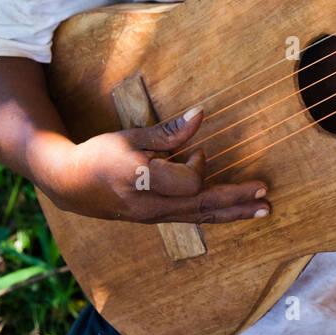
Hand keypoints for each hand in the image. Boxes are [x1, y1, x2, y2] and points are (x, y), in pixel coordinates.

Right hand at [39, 108, 271, 223]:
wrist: (69, 185)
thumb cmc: (99, 154)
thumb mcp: (132, 136)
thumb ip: (169, 132)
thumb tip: (201, 115)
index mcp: (143, 181)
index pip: (189, 181)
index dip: (199, 163)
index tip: (196, 150)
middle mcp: (150, 206)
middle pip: (203, 205)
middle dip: (237, 200)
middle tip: (266, 196)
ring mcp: (153, 217)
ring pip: (200, 217)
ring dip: (233, 212)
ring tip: (263, 210)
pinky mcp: (154, 220)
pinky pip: (191, 218)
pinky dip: (214, 213)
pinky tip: (233, 210)